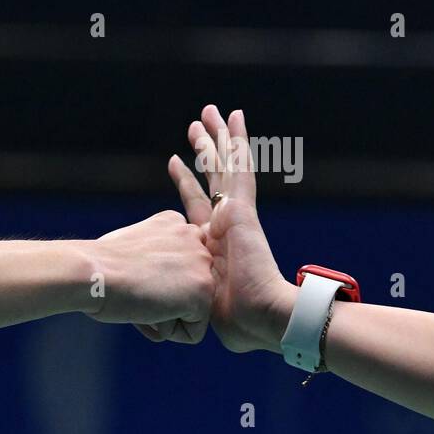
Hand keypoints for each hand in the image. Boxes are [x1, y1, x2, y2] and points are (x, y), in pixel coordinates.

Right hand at [84, 211, 213, 343]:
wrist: (93, 273)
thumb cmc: (99, 266)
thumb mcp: (135, 246)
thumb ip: (158, 260)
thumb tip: (165, 291)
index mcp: (177, 224)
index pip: (181, 268)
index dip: (156, 283)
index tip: (133, 277)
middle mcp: (195, 237)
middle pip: (188, 290)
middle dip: (165, 300)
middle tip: (136, 291)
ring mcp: (203, 263)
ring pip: (192, 311)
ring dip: (165, 316)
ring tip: (141, 299)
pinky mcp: (204, 290)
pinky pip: (192, 333)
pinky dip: (168, 332)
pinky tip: (149, 311)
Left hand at [167, 105, 295, 353]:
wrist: (262, 317)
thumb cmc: (237, 323)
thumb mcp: (200, 306)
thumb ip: (188, 301)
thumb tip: (171, 318)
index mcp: (215, 244)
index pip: (199, 203)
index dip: (187, 182)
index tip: (175, 159)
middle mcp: (227, 223)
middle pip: (214, 176)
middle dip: (205, 149)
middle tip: (197, 123)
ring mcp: (237, 213)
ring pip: (226, 165)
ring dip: (218, 137)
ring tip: (210, 110)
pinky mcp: (243, 208)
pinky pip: (239, 167)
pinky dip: (236, 142)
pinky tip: (233, 119)